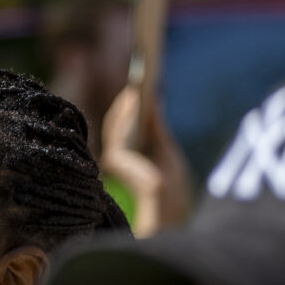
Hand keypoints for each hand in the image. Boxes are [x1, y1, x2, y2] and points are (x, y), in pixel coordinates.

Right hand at [99, 83, 191, 235]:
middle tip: (137, 79)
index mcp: (127, 161)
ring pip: (116, 122)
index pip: (123, 129)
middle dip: (126, 101)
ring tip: (136, 82)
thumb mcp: (166, 149)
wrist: (169, 204)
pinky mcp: (115, 156)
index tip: (138, 89)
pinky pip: (119, 127)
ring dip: (125, 101)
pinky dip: (126, 109)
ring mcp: (113, 158)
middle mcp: (115, 159)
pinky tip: (135, 95)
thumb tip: (155, 101)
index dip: (129, 108)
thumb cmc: (171, 185)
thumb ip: (157, 127)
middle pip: (117, 123)